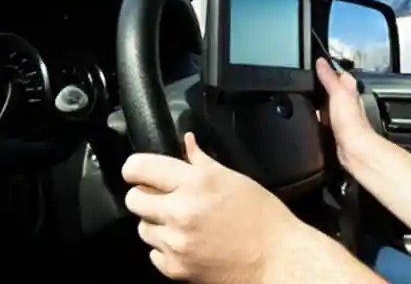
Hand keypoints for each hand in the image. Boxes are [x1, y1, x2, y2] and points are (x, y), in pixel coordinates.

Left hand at [121, 132, 296, 282]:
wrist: (276, 259)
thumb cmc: (263, 218)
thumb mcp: (235, 180)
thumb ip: (202, 161)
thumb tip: (186, 143)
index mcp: (197, 183)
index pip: (139, 168)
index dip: (136, 168)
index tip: (139, 171)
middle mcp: (181, 211)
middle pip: (134, 199)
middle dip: (146, 196)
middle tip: (166, 198)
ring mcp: (176, 242)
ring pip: (142, 228)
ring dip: (157, 224)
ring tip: (184, 223)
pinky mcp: (176, 268)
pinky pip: (153, 254)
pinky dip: (166, 248)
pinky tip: (188, 242)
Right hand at [316, 58, 377, 169]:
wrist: (352, 148)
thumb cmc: (351, 122)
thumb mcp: (337, 93)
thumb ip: (329, 77)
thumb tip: (322, 62)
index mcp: (350, 90)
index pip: (340, 74)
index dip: (329, 68)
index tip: (318, 64)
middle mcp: (348, 102)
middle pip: (334, 89)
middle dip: (322, 86)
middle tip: (310, 81)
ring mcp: (342, 116)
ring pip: (329, 104)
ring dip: (320, 102)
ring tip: (308, 98)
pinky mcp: (336, 129)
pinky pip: (326, 119)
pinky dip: (319, 117)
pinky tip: (313, 118)